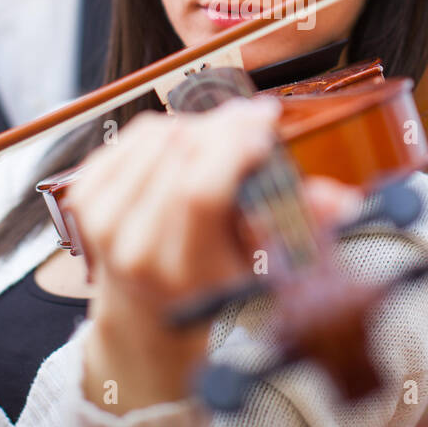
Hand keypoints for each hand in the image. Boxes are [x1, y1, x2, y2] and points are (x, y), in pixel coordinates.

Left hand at [68, 97, 281, 413]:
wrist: (145, 308)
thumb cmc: (212, 280)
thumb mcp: (261, 264)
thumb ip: (299, 225)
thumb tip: (343, 202)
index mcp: (182, 273)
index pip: (201, 193)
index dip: (234, 146)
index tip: (267, 121)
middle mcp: (135, 251)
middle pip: (181, 155)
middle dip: (225, 125)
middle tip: (253, 118)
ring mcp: (103, 224)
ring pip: (159, 137)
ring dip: (198, 125)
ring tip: (222, 139)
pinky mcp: (84, 197)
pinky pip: (134, 136)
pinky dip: (165, 129)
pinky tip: (185, 146)